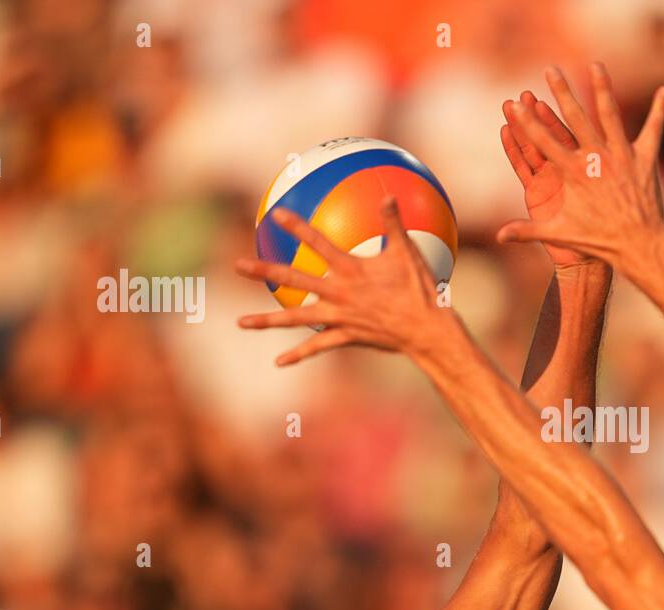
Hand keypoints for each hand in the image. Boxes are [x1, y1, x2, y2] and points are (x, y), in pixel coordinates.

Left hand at [234, 201, 442, 364]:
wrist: (426, 331)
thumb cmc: (421, 291)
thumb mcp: (408, 253)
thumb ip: (394, 224)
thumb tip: (389, 195)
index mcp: (351, 270)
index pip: (318, 244)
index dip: (297, 228)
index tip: (275, 215)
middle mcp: (338, 293)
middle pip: (293, 279)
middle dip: (263, 271)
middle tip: (237, 265)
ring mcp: (339, 317)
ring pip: (295, 319)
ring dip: (266, 321)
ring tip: (240, 322)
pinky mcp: (345, 337)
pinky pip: (317, 347)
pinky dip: (298, 355)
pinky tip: (278, 361)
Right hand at [496, 64, 663, 268]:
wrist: (638, 246)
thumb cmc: (598, 241)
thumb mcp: (560, 234)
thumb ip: (527, 231)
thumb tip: (498, 237)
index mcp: (573, 173)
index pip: (544, 141)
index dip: (527, 122)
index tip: (515, 103)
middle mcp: (597, 158)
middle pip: (575, 118)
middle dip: (561, 92)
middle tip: (551, 70)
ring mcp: (622, 156)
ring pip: (610, 115)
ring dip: (603, 88)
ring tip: (596, 65)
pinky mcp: (645, 159)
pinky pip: (653, 130)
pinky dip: (659, 111)